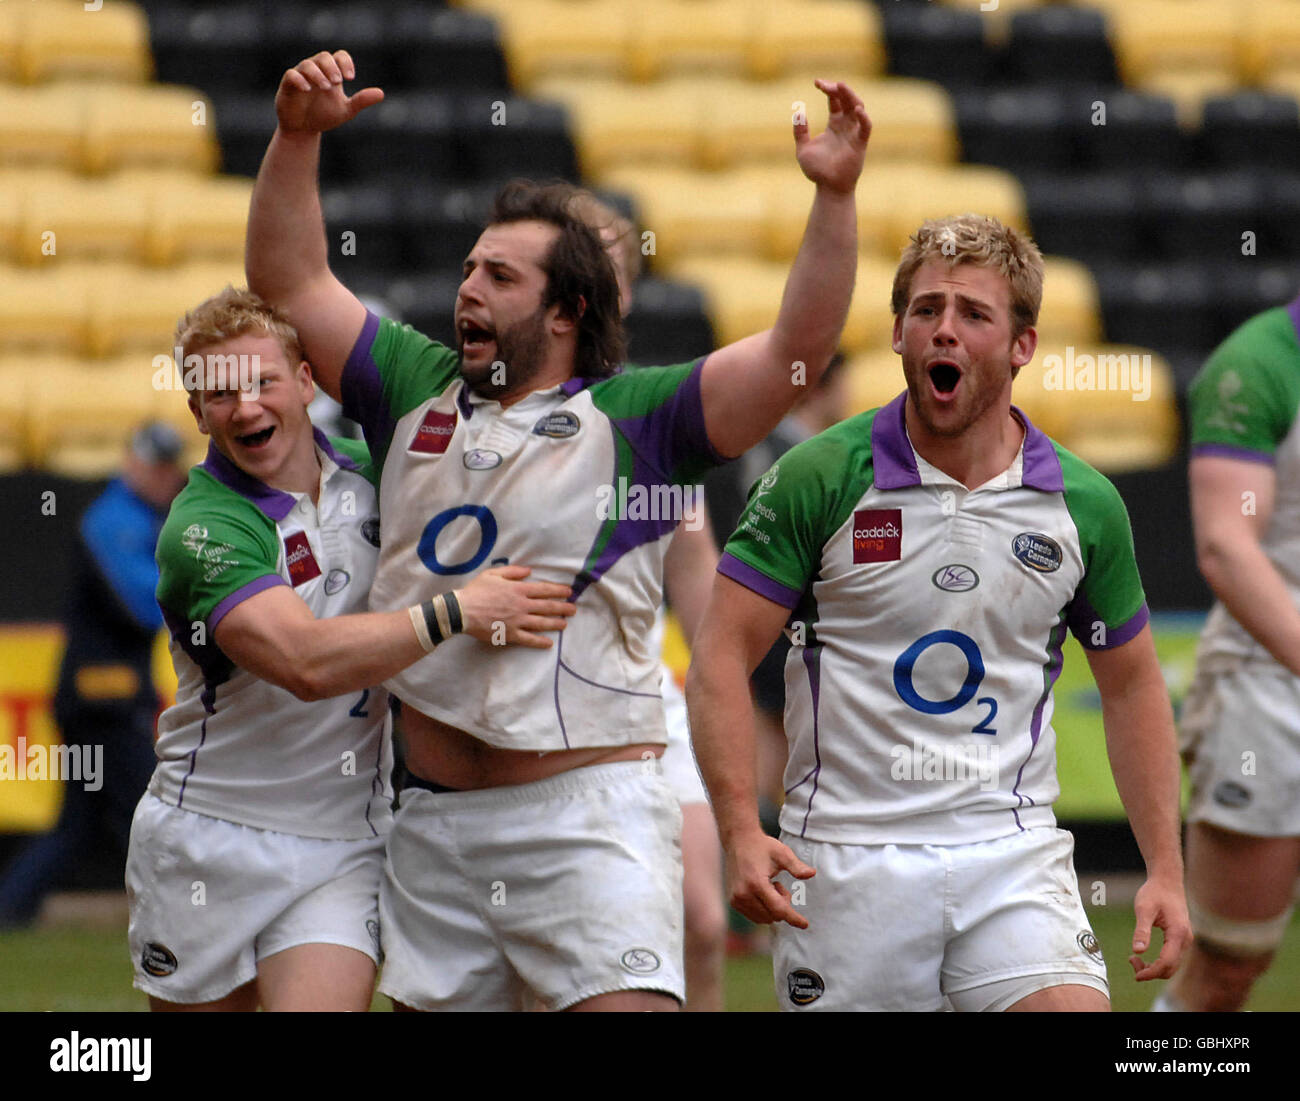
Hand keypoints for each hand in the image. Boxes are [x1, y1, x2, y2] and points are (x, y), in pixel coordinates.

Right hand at [276, 49, 383, 134]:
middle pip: (323, 56)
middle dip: (332, 67)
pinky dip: (299, 79)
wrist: (303, 129)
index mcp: (331, 73)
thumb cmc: (324, 116)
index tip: (350, 78)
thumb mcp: (346, 110)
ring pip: (307, 64)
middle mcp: (316, 70)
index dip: (345, 62)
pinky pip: (291, 75)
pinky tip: (307, 88)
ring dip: (318, 73)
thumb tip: (381, 94)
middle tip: (339, 81)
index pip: (339, 56)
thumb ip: (361, 101)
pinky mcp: (288, 85)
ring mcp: (301, 76)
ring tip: (326, 87)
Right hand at [456, 565, 575, 649]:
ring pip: (541, 623)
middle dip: (563, 607)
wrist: (461, 610)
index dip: (558, 590)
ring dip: (555, 623)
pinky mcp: (510, 634)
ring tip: (565, 624)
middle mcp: (521, 605)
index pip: (544, 589)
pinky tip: (549, 643)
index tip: (568, 592)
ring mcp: (517, 621)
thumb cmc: (476, 591)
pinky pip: (528, 639)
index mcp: (518, 590)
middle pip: (547, 606)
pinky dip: (540, 641)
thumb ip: (512, 572)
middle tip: (573, 609)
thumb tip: (529, 571)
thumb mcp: (493, 574)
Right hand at [726, 830, 815, 928]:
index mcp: (756, 883)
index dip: (794, 918)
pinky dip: (763, 908)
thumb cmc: (762, 846)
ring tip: (769, 886)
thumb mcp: (782, 853)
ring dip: (772, 908)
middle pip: (773, 915)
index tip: (805, 924)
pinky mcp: (733, 901)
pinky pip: (754, 916)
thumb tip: (812, 874)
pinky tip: (762, 891)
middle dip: (782, 905)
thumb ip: (797, 866)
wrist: (739, 841)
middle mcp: (743, 894)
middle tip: (779, 885)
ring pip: (764, 918)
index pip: (779, 909)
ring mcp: (736, 899)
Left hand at [794, 79, 869, 193]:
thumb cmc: (817, 171)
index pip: (835, 100)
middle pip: (847, 100)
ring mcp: (854, 133)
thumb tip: (797, 112)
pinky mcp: (860, 144)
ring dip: (851, 96)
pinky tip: (857, 110)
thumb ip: (800, 131)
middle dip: (838, 89)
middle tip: (826, 84)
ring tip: (841, 86)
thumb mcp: (803, 149)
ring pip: (858, 108)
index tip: (817, 82)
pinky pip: (866, 127)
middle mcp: (846, 126)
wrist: (828, 188)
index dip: (828, 90)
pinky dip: (864, 118)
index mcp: (834, 124)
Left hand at [1129, 875, 1191, 980]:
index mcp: (1178, 933)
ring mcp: (1185, 940)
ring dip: (1154, 968)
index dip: (1152, 972)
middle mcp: (1186, 940)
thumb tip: (1138, 951)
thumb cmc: (1154, 892)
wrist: (1167, 881)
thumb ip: (1141, 930)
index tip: (1136, 975)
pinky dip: (1159, 962)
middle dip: (1152, 972)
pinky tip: (1142, 955)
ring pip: (1172, 965)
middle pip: (1171, 968)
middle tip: (1131, 962)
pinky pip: (1172, 958)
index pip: (1167, 962)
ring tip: (1133, 959)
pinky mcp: (1181, 939)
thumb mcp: (1144, 909)